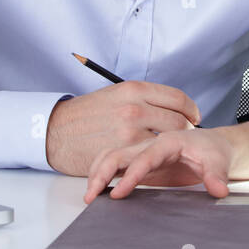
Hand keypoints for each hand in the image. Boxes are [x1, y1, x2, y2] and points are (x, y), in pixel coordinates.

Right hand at [45, 81, 200, 175]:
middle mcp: (135, 107)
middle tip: (184, 137)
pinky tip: (154, 159)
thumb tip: (168, 108)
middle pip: (178, 120)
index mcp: (134, 89)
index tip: (193, 117)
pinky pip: (150, 155)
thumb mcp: (115, 95)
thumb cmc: (85, 114)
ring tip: (171, 148)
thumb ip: (142, 100)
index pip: (177, 98)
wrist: (55, 131)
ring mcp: (130, 131)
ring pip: (168, 139)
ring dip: (173, 144)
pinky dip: (156, 158)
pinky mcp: (123, 152)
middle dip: (185, 130)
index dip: (191, 110)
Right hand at [84, 129, 233, 203]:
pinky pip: (117, 166)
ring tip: (89, 195)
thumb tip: (218, 190)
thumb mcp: (219, 161)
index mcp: (169, 141)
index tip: (118, 193)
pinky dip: (103, 175)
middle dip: (102, 173)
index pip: (145, 157)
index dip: (131, 175)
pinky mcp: (141, 164)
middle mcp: (151, 144)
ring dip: (98, 173)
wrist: (213, 145)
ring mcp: (144, 153)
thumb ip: (217, 175)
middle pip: (120, 154)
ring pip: (113, 157)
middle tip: (91, 196)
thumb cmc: (213, 150)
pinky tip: (96, 190)